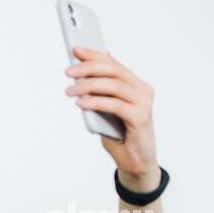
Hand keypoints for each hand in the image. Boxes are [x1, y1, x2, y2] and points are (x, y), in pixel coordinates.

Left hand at [64, 46, 159, 188]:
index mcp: (135, 85)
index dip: (94, 55)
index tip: (75, 50)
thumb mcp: (105, 110)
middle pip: (114, 71)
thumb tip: (79, 78)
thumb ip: (98, 94)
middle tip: (68, 72)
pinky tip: (81, 103)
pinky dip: (96, 102)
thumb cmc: (119, 136)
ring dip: (88, 86)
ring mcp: (144, 103)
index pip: (114, 63)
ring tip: (69, 91)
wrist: (135, 162)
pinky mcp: (141, 117)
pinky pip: (115, 105)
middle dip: (89, 68)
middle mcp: (143, 90)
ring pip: (114, 85)